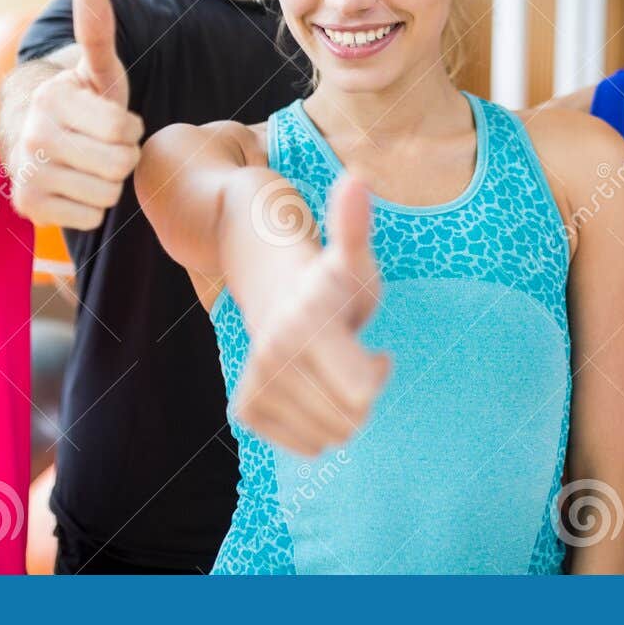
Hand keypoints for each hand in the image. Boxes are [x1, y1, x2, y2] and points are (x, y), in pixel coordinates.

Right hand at [9, 0, 144, 228]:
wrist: (39, 137)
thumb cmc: (82, 101)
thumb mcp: (96, 69)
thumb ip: (98, 34)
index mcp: (51, 99)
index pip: (124, 129)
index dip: (130, 128)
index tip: (115, 120)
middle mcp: (31, 136)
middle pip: (120, 164)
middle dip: (124, 155)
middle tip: (106, 144)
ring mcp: (26, 174)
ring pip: (107, 193)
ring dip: (109, 181)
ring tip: (91, 162)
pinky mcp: (29, 207)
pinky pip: (91, 217)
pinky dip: (92, 205)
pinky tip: (77, 185)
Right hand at [232, 175, 391, 456]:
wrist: (271, 288)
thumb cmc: (327, 277)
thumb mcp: (351, 257)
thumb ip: (354, 224)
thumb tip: (358, 177)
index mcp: (304, 325)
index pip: (364, 394)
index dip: (378, 373)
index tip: (374, 347)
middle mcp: (272, 357)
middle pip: (350, 421)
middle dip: (360, 392)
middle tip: (346, 353)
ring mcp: (255, 386)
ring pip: (330, 438)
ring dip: (339, 407)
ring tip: (326, 366)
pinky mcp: (246, 410)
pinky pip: (307, 447)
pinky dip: (317, 425)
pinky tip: (309, 385)